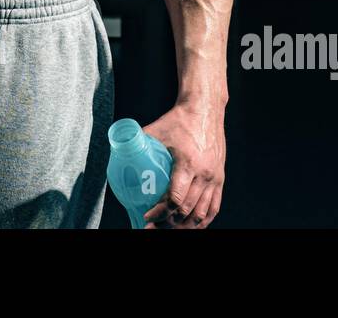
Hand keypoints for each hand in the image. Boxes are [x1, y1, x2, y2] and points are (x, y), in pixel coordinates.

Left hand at [140, 99, 226, 228]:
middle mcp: (204, 174)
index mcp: (187, 164)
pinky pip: (213, 208)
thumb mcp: (156, 130)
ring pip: (201, 214)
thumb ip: (137, 141)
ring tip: (167, 228)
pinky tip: (190, 225)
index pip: (175, 199)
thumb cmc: (180, 120)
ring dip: (183, 226)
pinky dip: (202, 220)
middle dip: (167, 224)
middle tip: (151, 227)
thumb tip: (117, 150)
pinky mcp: (220, 179)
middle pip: (186, 211)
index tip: (147, 216)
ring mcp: (214, 178)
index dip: (160, 213)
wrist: (205, 109)